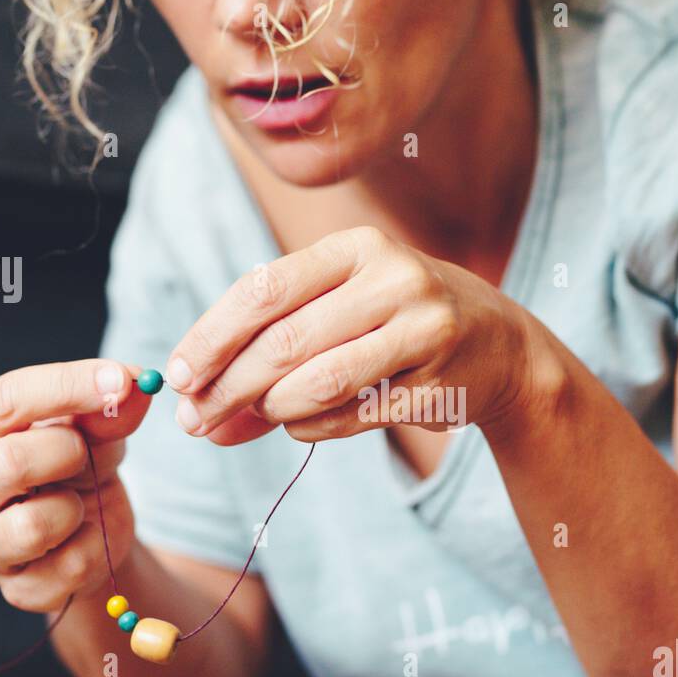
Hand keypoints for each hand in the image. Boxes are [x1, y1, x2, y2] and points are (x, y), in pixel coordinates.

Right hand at [0, 360, 151, 611]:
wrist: (94, 528)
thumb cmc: (78, 463)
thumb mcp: (92, 427)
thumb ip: (108, 408)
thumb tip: (135, 385)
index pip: (3, 401)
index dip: (67, 386)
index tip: (122, 381)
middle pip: (8, 462)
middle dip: (69, 451)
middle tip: (89, 452)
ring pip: (33, 524)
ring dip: (77, 506)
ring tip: (79, 500)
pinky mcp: (18, 589)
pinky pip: (69, 566)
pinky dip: (95, 545)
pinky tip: (86, 535)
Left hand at [163, 226, 542, 444]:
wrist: (501, 347)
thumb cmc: (396, 323)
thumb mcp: (340, 310)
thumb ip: (270, 351)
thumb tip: (200, 412)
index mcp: (356, 248)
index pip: (264, 289)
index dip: (211, 337)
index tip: (176, 377)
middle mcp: (393, 280)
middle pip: (285, 341)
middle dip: (229, 387)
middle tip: (195, 422)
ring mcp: (423, 332)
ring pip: (319, 382)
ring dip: (271, 410)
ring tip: (255, 417)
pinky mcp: (439, 386)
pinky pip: (352, 417)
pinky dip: (311, 428)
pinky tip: (299, 425)